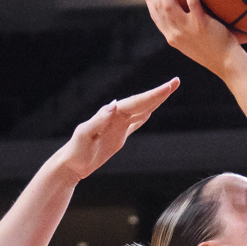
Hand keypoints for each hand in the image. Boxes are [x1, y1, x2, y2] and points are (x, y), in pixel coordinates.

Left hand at [54, 79, 178, 180]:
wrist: (71, 164)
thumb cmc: (76, 150)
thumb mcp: (85, 134)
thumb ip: (99, 119)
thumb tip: (115, 104)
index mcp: (111, 114)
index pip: (136, 102)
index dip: (153, 95)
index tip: (167, 87)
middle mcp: (116, 116)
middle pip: (141, 102)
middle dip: (158, 93)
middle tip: (175, 82)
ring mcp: (118, 125)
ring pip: (141, 110)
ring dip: (154, 101)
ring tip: (168, 90)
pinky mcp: (118, 135)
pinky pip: (135, 123)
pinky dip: (144, 116)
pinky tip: (150, 111)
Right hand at [144, 0, 241, 76]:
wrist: (227, 63)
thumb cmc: (215, 52)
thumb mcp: (194, 42)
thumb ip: (186, 28)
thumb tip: (187, 11)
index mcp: (172, 37)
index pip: (155, 16)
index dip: (149, 0)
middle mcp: (175, 33)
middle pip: (158, 7)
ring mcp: (187, 29)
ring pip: (168, 4)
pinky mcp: (200, 24)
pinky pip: (193, 2)